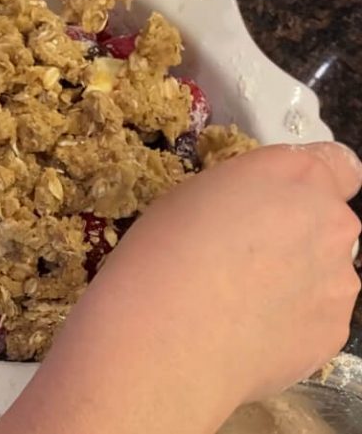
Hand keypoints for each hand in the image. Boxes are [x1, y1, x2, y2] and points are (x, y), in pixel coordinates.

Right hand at [111, 143, 361, 402]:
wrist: (165, 337)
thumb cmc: (162, 251)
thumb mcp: (194, 194)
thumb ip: (246, 196)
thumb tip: (257, 217)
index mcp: (295, 174)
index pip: (339, 165)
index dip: (311, 184)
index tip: (279, 201)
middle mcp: (331, 222)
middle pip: (329, 222)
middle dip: (299, 234)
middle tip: (245, 259)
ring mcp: (339, 281)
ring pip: (326, 273)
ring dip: (297, 280)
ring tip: (240, 305)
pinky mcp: (334, 333)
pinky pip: (317, 318)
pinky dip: (291, 323)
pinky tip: (246, 333)